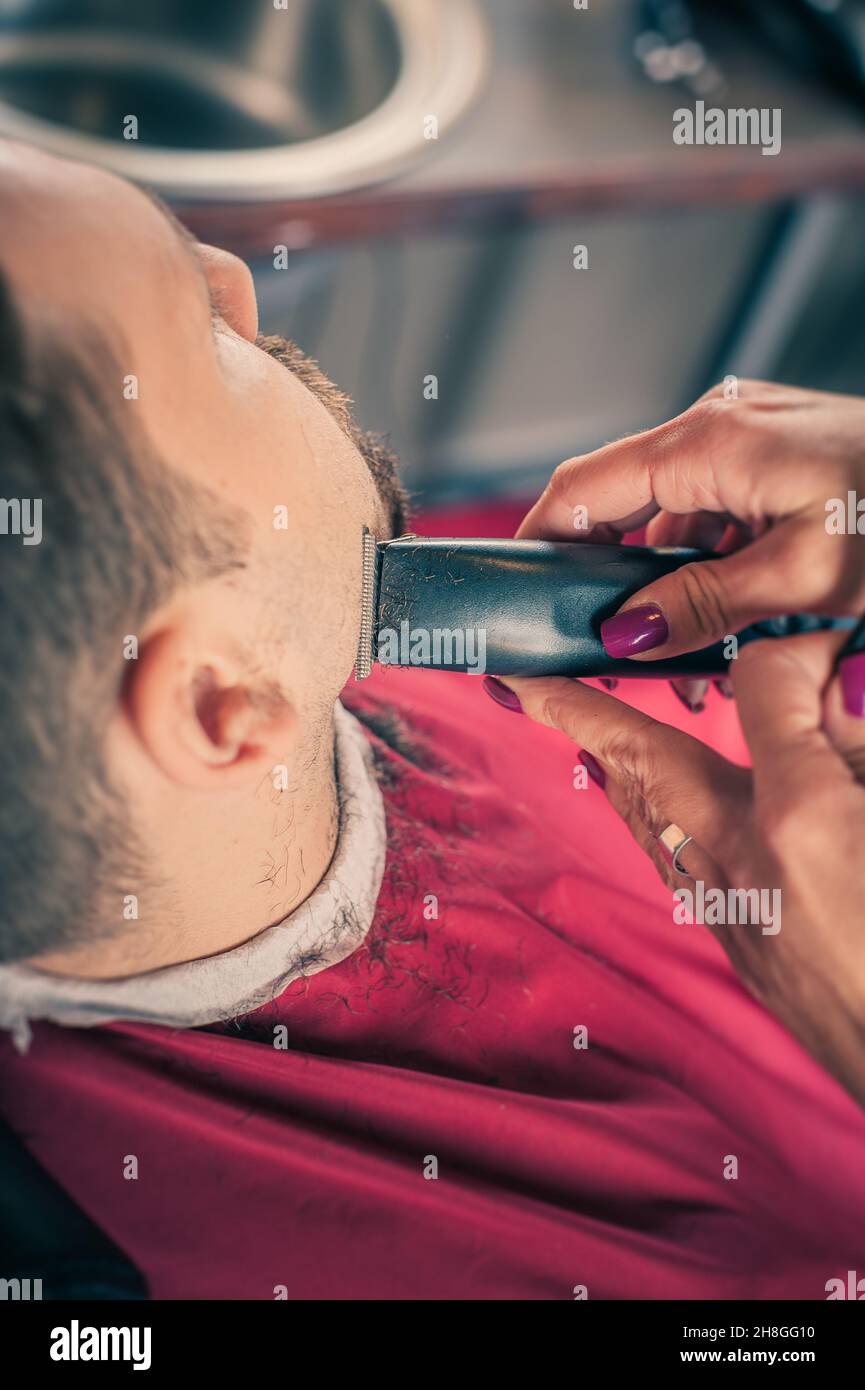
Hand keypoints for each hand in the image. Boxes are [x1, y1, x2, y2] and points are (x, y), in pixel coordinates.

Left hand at [486, 631, 864, 1109]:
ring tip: (564, 723)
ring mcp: (738, 911)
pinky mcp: (746, 950)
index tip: (819, 649)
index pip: (766, 687)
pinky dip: (646, 818)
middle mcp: (747, 860)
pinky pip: (673, 863)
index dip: (792, 652)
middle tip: (523, 675)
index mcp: (803, 816)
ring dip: (604, 762)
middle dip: (581, 709)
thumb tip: (829, 681)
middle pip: (646, 760)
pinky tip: (642, 806)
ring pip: (646, 817)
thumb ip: (862, 741)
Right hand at [517, 381, 864, 708]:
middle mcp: (717, 427)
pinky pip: (717, 516)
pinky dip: (714, 572)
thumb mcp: (805, 577)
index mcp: (708, 442)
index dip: (538, 542)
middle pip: (623, 508)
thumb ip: (704, 605)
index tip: (516, 599)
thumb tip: (623, 635)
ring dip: (673, 592)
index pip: (581, 487)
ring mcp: (748, 437)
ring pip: (673, 522)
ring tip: (702, 669)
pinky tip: (738, 627)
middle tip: (623, 663)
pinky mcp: (775, 456)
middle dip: (618, 588)